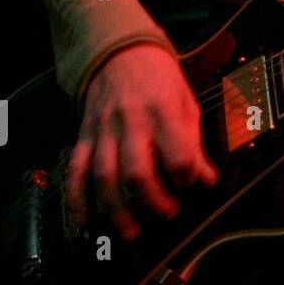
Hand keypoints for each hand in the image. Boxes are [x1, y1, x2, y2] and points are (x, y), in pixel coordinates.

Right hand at [65, 42, 218, 240]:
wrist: (120, 53)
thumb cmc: (160, 79)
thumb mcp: (186, 102)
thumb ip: (194, 142)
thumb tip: (207, 179)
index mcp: (163, 111)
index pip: (178, 153)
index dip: (187, 176)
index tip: (193, 185)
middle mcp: (131, 122)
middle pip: (137, 172)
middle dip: (153, 201)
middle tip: (168, 213)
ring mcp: (103, 130)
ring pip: (105, 177)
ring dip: (117, 210)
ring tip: (131, 231)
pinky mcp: (84, 136)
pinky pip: (76, 171)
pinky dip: (77, 199)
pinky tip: (86, 222)